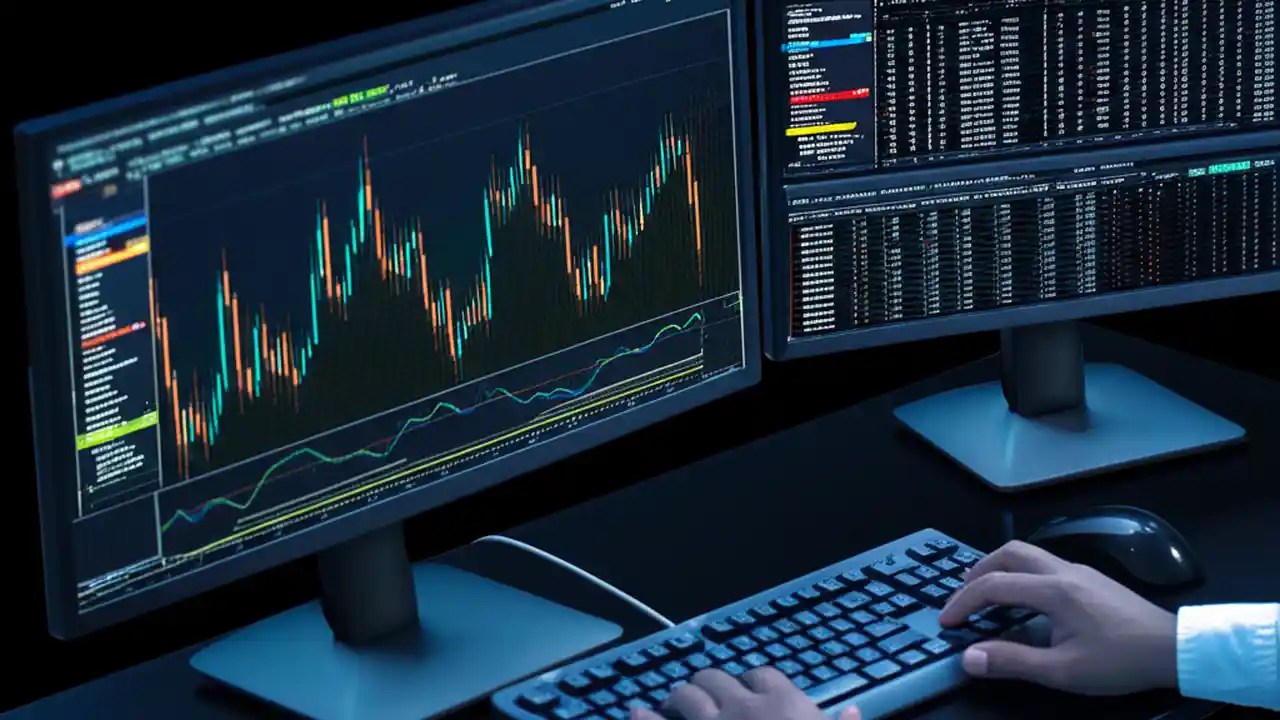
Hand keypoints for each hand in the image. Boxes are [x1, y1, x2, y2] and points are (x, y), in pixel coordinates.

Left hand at [629, 668, 859, 719]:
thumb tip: (854, 712)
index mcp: (784, 704)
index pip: (762, 676)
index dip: (753, 683)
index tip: (750, 691)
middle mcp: (742, 706)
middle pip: (716, 678)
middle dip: (708, 684)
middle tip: (703, 696)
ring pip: (686, 695)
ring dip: (679, 696)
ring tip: (674, 703)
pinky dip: (644, 717)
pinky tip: (637, 712)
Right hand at [938, 540, 1177, 695]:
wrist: (1175, 650)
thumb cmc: (1120, 661)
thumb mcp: (1063, 671)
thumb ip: (1013, 661)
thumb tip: (969, 657)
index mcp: (1053, 590)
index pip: (994, 585)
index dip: (963, 601)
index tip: (947, 621)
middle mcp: (1064, 571)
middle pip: (1009, 553)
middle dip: (977, 571)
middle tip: (962, 596)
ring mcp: (1080, 572)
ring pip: (1028, 554)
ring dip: (1000, 568)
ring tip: (986, 592)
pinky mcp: (1092, 580)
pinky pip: (1045, 564)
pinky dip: (1021, 573)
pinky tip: (1024, 598)